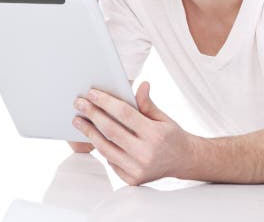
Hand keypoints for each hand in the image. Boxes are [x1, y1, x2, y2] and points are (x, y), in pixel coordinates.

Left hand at [72, 82, 193, 185]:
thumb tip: (140, 84)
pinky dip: (101, 148)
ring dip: (89, 133)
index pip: (124, 114)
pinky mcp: (132, 179)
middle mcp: (145, 153)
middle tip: (79, 103)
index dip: (106, 102)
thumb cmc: (172, 136)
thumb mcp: (163, 117)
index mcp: (155, 134)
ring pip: (105, 148)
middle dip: (92, 114)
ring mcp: (137, 169)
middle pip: (111, 130)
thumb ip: (147, 104)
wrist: (183, 161)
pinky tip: (93, 137)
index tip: (92, 93)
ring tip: (79, 120)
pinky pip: (110, 161)